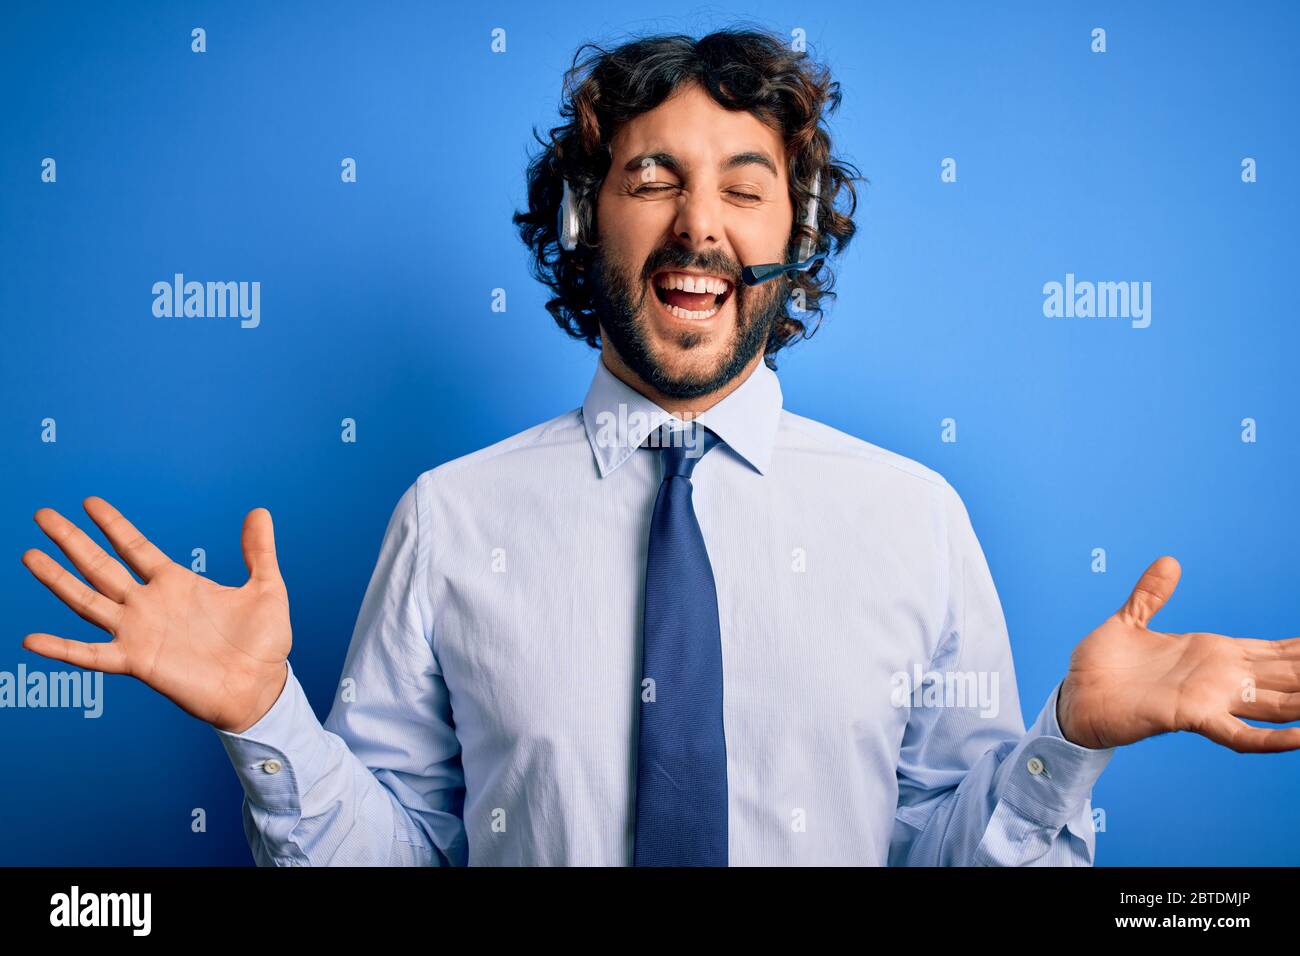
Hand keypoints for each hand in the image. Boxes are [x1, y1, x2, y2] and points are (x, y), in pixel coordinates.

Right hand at [20, 497, 291, 733]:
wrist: (261, 689)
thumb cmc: (264, 643)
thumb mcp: (267, 589)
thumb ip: (259, 552)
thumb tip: (260, 511)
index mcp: (177, 583)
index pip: (135, 547)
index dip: (113, 525)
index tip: (89, 502)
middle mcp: (150, 604)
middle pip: (101, 566)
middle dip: (72, 541)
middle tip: (42, 514)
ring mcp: (139, 632)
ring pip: (88, 601)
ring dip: (58, 580)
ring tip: (29, 555)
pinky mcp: (137, 662)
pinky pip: (91, 655)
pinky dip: (62, 649)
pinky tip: (31, 640)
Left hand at [1056, 555, 1299, 751]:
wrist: (1072, 698)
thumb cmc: (1102, 667)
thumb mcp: (1129, 621)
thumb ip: (1152, 594)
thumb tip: (1170, 562)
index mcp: (1214, 653)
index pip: (1277, 650)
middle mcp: (1223, 678)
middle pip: (1289, 675)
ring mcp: (1212, 699)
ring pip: (1279, 703)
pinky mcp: (1192, 717)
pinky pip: (1241, 734)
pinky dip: (1272, 738)